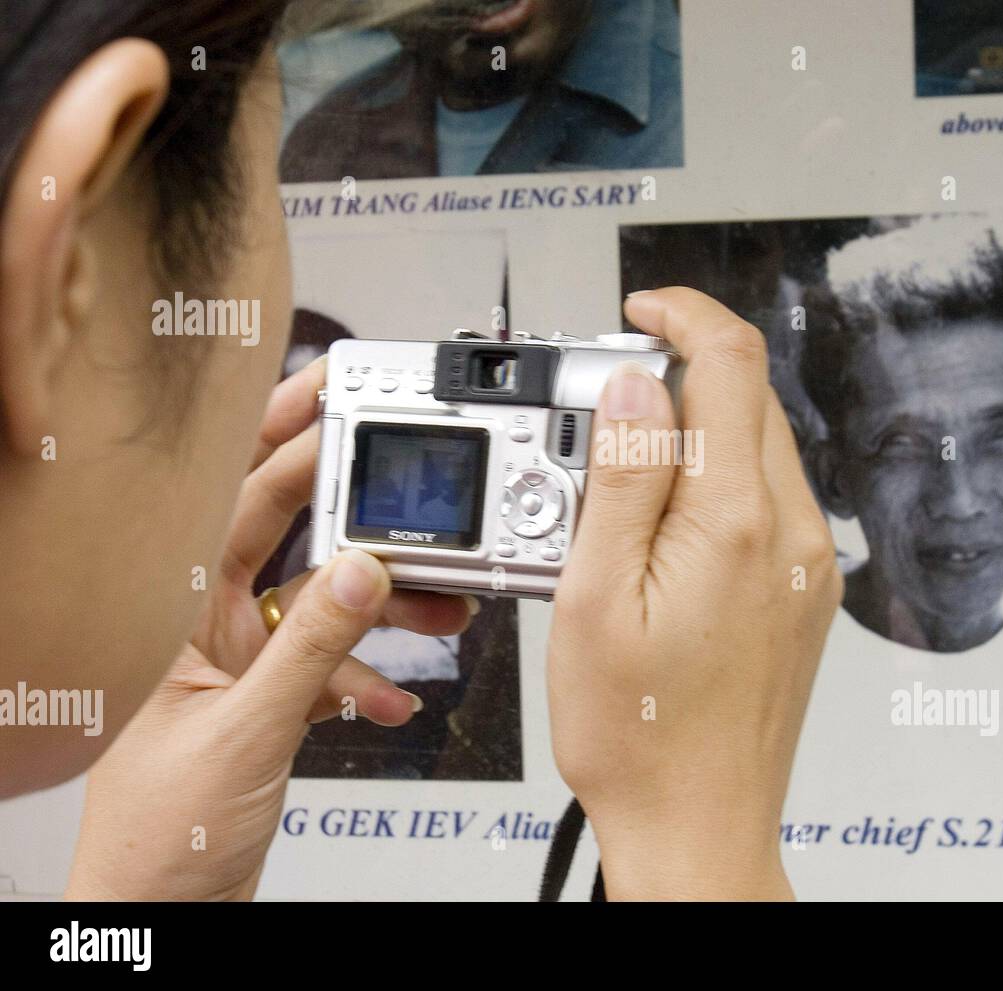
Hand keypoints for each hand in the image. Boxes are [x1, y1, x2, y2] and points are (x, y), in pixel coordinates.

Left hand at [66, 358, 475, 900]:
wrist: (165, 915)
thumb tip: (367, 570)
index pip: (236, 503)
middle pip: (285, 532)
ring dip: (383, 604)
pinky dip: (368, 675)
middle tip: (397, 449)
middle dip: (349, 498)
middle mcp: (206, 628)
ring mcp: (239, 663)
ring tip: (436, 608)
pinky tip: (395, 693)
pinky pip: (331, 662)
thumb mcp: (248, 732)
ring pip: (323, 601)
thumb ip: (313, 647)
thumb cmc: (163, 838)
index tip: (334, 396)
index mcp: (178, 617)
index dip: (288, 441)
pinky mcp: (269, 701)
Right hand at [547, 288, 842, 899]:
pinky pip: (767, 502)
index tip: (643, 311)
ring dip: (696, 434)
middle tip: (606, 411)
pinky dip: (716, 484)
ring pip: (760, 448)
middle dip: (681, 376)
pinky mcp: (806, 592)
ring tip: (621, 489)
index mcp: (740, 523)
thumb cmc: (640, 736)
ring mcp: (810, 566)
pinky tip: (663, 532)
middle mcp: (795, 535)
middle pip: (751, 398)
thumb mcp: (592, 597)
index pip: (731, 364)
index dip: (684, 315)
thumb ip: (619, 478)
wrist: (698, 824)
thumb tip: (632, 387)